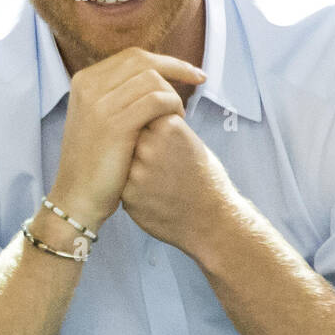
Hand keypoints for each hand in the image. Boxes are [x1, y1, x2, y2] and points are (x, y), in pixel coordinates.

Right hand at [49, 48, 204, 228]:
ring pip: (153, 79)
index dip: (165, 60)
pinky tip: (176, 122)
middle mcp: (89, 86)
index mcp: (84, 80)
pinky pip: (157, 101)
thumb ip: (114, 94)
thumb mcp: (95, 118)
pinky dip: (173, 107)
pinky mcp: (116, 124)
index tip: (188, 71)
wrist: (76, 196)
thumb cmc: (93, 161)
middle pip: (143, 61)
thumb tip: (151, 76)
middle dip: (177, 67)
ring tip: (178, 115)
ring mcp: (100, 104)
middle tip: (200, 79)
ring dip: (173, 94)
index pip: (132, 57)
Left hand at [120, 112, 238, 256]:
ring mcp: (137, 171)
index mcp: (169, 126)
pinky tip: (154, 196)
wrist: (212, 220)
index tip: (165, 146)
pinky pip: (121, 184)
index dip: (150, 132)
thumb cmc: (204, 178)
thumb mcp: (190, 140)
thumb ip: (163, 127)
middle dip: (139, 150)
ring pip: (123, 162)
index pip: (143, 115)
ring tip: (159, 182)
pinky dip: (133, 190)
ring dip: (134, 170)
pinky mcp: (128, 195)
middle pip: (129, 137)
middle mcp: (150, 145)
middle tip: (161, 167)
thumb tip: (137, 114)